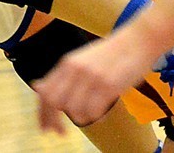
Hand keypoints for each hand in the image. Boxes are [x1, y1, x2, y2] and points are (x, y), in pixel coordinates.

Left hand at [32, 36, 148, 134]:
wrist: (137, 41)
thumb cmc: (109, 53)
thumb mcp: (80, 60)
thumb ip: (60, 75)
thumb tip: (37, 87)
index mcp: (67, 63)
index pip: (45, 92)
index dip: (42, 114)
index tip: (45, 129)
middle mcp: (76, 69)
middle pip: (54, 102)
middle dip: (54, 121)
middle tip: (61, 133)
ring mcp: (92, 77)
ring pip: (73, 109)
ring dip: (79, 117)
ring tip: (89, 113)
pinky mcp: (109, 85)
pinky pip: (94, 111)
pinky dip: (96, 116)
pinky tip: (101, 112)